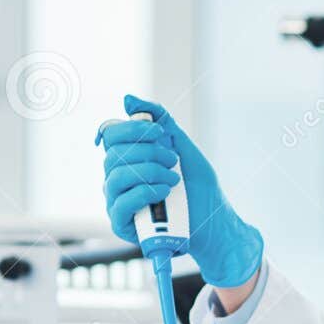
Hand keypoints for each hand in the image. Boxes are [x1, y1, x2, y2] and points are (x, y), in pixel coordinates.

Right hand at [98, 94, 263, 287]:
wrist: (213, 219)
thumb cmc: (196, 185)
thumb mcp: (181, 146)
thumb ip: (158, 120)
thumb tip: (127, 99)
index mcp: (127, 158)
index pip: (110, 134)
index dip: (131, 129)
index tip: (159, 134)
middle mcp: (116, 177)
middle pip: (114, 154)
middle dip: (149, 152)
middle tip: (174, 161)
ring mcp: (117, 201)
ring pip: (115, 177)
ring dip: (150, 172)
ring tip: (173, 180)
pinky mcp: (122, 224)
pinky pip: (121, 203)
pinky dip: (144, 192)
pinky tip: (164, 192)